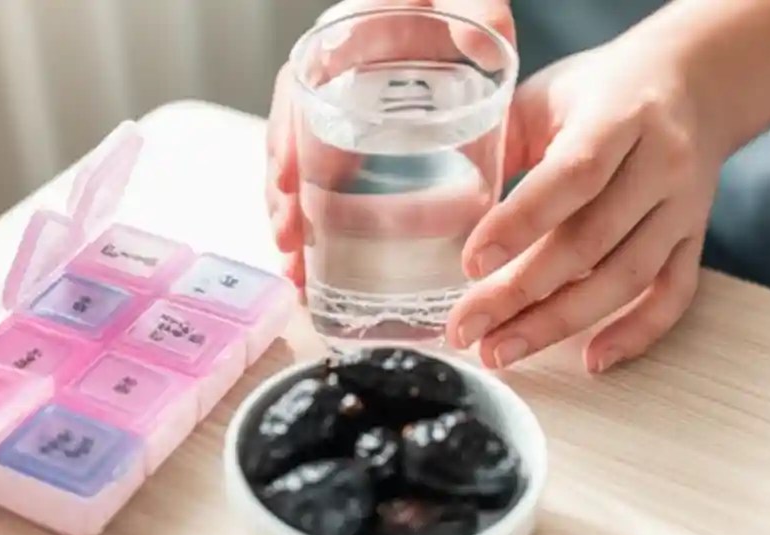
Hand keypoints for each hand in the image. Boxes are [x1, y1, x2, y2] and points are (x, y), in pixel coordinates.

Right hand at [266, 0, 515, 288]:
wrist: (459, 15)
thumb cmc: (450, 4)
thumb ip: (474, 9)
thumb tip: (485, 42)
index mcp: (345, 46)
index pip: (298, 92)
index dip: (287, 138)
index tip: (288, 180)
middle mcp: (336, 84)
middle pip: (291, 145)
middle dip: (284, 199)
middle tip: (290, 245)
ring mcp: (348, 119)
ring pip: (306, 173)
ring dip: (297, 223)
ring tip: (298, 272)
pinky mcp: (365, 146)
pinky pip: (332, 187)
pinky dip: (323, 228)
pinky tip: (320, 267)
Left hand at [446, 37, 723, 372]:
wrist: (696, 81)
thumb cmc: (604, 91)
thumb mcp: (548, 94)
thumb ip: (502, 141)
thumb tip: (449, 203)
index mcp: (619, 116)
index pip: (573, 176)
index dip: (521, 223)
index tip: (472, 264)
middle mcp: (660, 163)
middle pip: (592, 239)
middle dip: (523, 292)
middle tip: (468, 328)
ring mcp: (683, 206)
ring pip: (627, 276)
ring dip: (562, 322)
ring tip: (504, 350)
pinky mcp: (694, 238)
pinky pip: (673, 294)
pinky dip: (636, 333)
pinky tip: (592, 361)